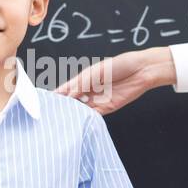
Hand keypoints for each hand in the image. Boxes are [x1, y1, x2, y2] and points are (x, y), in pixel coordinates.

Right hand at [54, 46, 174, 115]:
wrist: (142, 70)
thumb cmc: (120, 65)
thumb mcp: (97, 72)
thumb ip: (82, 84)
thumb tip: (68, 95)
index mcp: (84, 79)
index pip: (66, 89)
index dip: (56, 95)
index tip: (44, 102)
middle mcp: (89, 90)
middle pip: (72, 101)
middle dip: (62, 108)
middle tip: (50, 115)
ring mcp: (98, 99)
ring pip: (81, 110)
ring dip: (73, 115)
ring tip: (61, 121)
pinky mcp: (108, 107)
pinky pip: (94, 115)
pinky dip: (86, 119)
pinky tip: (78, 122)